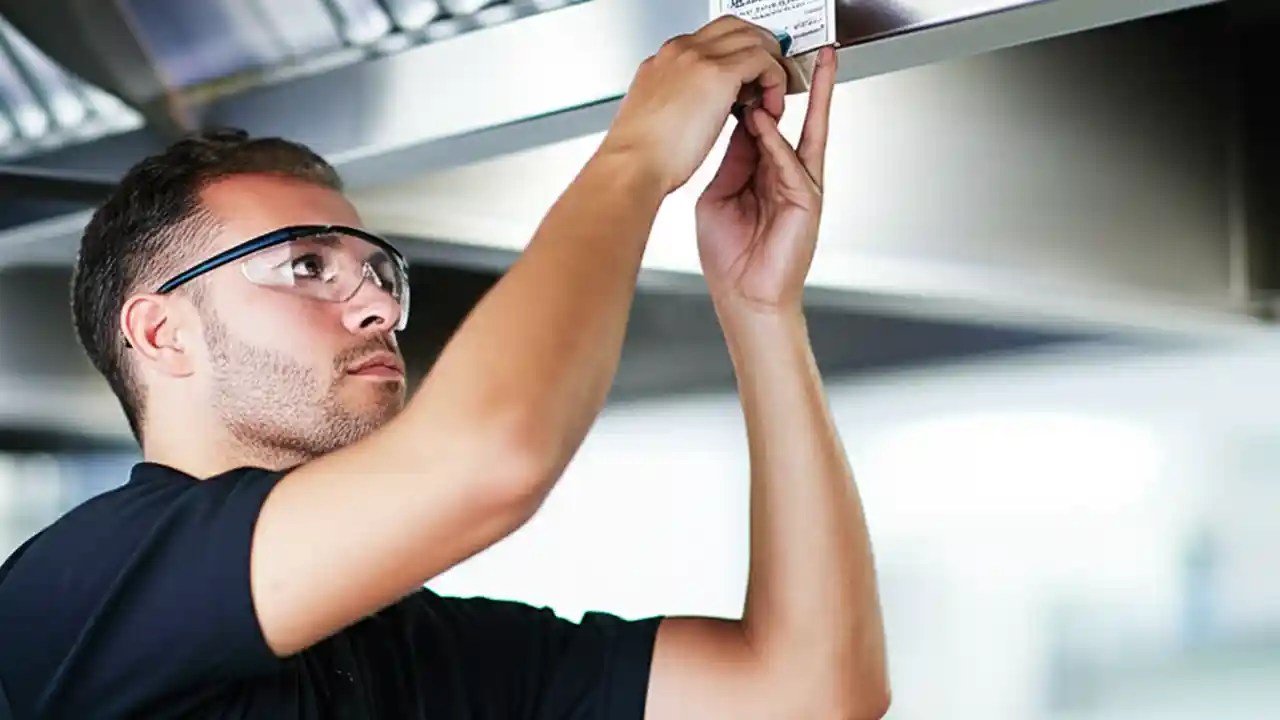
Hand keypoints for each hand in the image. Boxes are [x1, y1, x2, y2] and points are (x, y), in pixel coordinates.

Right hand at [598, 16, 787, 194]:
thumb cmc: (640, 155)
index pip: (711, 39)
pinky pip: (763, 60)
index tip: (747, 78)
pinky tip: (769, 107)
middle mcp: (680, 50)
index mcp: (664, 61)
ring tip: (771, 98)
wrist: (632, 165)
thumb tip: (696, 105)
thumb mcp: (655, 116)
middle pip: (735, 28)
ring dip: (770, 66)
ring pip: (753, 39)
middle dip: (760, 49)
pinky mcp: (719, 74)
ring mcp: (698, 57)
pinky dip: (775, 81)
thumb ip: (676, 100)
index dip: (736, 55)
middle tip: (770, 78)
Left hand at [695, 46, 836, 316]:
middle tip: (810, 54)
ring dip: (800, 103)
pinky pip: (792, 163)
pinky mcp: (807, 202)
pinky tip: (764, 123)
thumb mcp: (720, 196)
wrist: (744, 298)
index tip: (750, 70)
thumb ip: (733, 161)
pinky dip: (777, 142)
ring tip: (785, 75)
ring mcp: (800, 188)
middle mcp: (786, 177)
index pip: (766, 125)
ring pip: (806, 135)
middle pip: (798, 121)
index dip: (758, 97)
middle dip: (807, 87)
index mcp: (763, 175)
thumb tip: (736, 125)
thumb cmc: (730, 259)